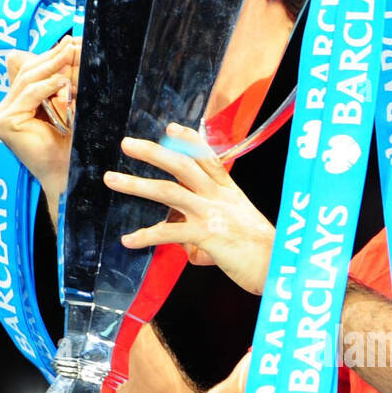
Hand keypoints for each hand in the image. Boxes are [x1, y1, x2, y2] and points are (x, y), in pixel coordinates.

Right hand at [0, 36, 79, 198]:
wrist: (70, 174)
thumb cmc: (71, 145)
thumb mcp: (66, 106)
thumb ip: (61, 82)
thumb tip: (69, 48)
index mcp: (16, 105)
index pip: (29, 71)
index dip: (49, 56)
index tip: (71, 43)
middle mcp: (5, 109)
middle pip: (27, 72)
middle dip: (52, 57)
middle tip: (74, 44)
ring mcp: (1, 116)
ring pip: (28, 81)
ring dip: (52, 66)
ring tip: (72, 54)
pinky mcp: (5, 123)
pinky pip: (29, 96)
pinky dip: (47, 86)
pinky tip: (63, 80)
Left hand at [106, 124, 274, 294]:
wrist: (279, 264)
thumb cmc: (264, 252)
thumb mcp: (241, 228)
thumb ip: (213, 227)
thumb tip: (188, 244)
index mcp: (230, 192)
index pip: (207, 158)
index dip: (188, 141)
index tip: (170, 128)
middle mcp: (219, 197)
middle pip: (181, 165)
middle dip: (152, 152)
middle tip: (126, 144)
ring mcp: (212, 213)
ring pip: (168, 192)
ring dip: (136, 184)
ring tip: (111, 179)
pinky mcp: (206, 234)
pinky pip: (168, 232)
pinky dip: (145, 236)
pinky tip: (128, 240)